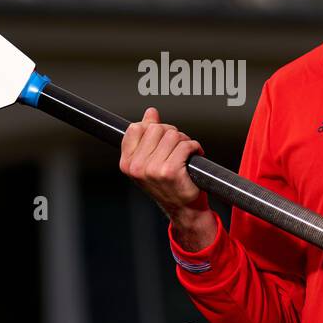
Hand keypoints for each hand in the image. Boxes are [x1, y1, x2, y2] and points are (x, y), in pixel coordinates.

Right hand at [119, 107, 215, 248]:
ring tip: (185, 153)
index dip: (153, 128)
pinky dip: (194, 147)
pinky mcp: (171, 171)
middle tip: (177, 148)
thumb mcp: (149, 162)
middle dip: (171, 134)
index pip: (136, 128)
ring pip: (173, 135)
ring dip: (184, 141)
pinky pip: (185, 145)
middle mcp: (137, 167)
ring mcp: (153, 170)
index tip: (161, 138)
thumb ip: (146, 136)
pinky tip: (194, 155)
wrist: (183, 209)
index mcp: (127, 163)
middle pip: (157, 129)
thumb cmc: (167, 186)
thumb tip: (150, 113)